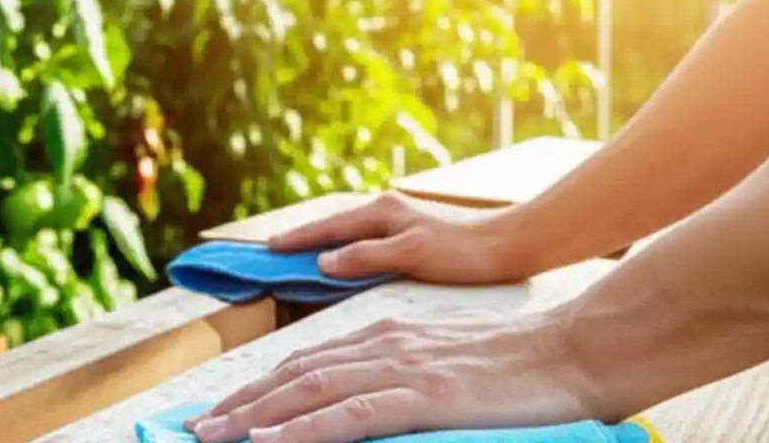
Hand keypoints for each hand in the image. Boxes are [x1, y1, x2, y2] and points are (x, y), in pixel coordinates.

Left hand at [185, 312, 597, 442]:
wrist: (574, 350)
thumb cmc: (517, 367)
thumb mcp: (445, 368)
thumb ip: (400, 381)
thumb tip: (363, 408)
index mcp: (387, 337)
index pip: (305, 362)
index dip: (256, 388)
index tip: (219, 412)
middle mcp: (384, 345)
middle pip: (294, 374)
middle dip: (238, 404)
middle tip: (194, 428)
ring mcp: (404, 368)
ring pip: (310, 391)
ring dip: (254, 416)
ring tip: (212, 436)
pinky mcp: (427, 394)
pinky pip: (352, 414)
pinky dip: (304, 429)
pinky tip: (270, 441)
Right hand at [268, 192, 522, 283]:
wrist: (512, 246)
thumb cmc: (465, 251)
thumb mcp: (412, 254)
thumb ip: (366, 257)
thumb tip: (323, 262)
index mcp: (381, 211)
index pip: (326, 227)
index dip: (296, 239)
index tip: (265, 248)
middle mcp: (387, 212)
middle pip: (334, 227)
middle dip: (304, 240)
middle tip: (271, 254)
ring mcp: (400, 224)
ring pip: (350, 236)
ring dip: (325, 247)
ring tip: (300, 261)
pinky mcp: (414, 239)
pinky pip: (367, 246)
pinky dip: (348, 255)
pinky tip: (346, 268)